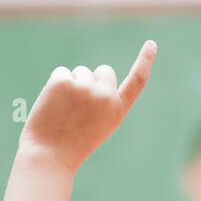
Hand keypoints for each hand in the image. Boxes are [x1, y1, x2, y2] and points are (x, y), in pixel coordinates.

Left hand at [19, 40, 156, 171]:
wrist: (49, 156)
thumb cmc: (71, 145)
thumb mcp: (96, 126)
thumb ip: (100, 101)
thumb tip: (87, 76)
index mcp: (117, 110)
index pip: (137, 81)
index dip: (145, 61)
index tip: (151, 43)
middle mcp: (106, 96)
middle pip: (103, 71)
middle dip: (92, 80)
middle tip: (78, 107)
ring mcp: (85, 87)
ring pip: (80, 71)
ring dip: (71, 85)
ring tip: (64, 111)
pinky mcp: (63, 81)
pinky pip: (61, 72)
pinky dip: (55, 85)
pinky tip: (53, 105)